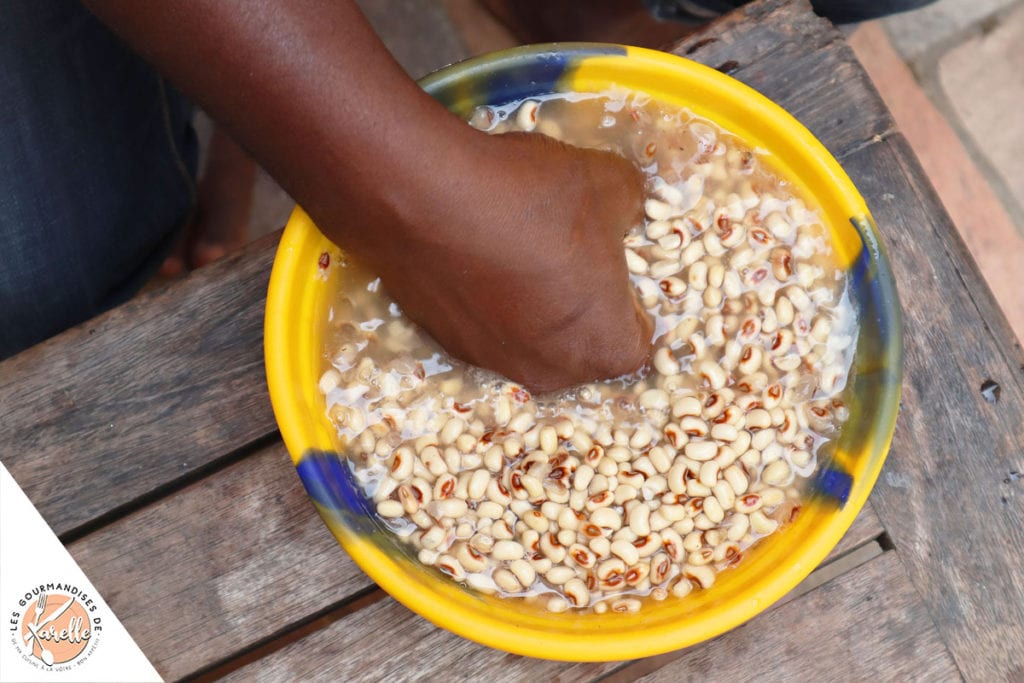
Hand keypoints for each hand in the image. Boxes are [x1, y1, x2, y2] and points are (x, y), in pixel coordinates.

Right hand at [329, 131, 653, 392]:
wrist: (423, 197)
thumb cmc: (532, 200)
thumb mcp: (610, 183)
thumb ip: (632, 207)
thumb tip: (625, 213)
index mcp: (603, 348)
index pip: (638, 342)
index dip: (632, 303)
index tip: (616, 269)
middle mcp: (550, 372)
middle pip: (582, 350)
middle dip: (582, 311)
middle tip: (570, 258)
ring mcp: (493, 362)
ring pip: (530, 341)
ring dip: (532, 309)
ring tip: (518, 252)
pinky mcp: (446, 342)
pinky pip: (485, 327)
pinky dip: (488, 301)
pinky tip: (478, 255)